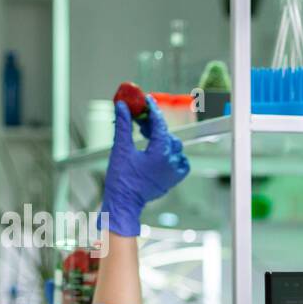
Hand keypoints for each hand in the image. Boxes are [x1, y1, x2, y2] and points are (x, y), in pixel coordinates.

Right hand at [100, 96, 189, 236]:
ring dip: (163, 139)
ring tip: (147, 137)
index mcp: (160, 153)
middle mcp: (172, 162)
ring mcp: (175, 172)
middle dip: (155, 126)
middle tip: (141, 121)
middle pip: (167, 135)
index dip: (153, 111)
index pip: (159, 125)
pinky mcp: (174, 179)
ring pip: (175, 148)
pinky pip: (181, 162)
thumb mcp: (121, 148)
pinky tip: (161, 151)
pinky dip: (173, 154)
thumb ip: (124, 125)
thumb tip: (123, 107)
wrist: (125, 202)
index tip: (148, 101)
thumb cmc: (122, 179)